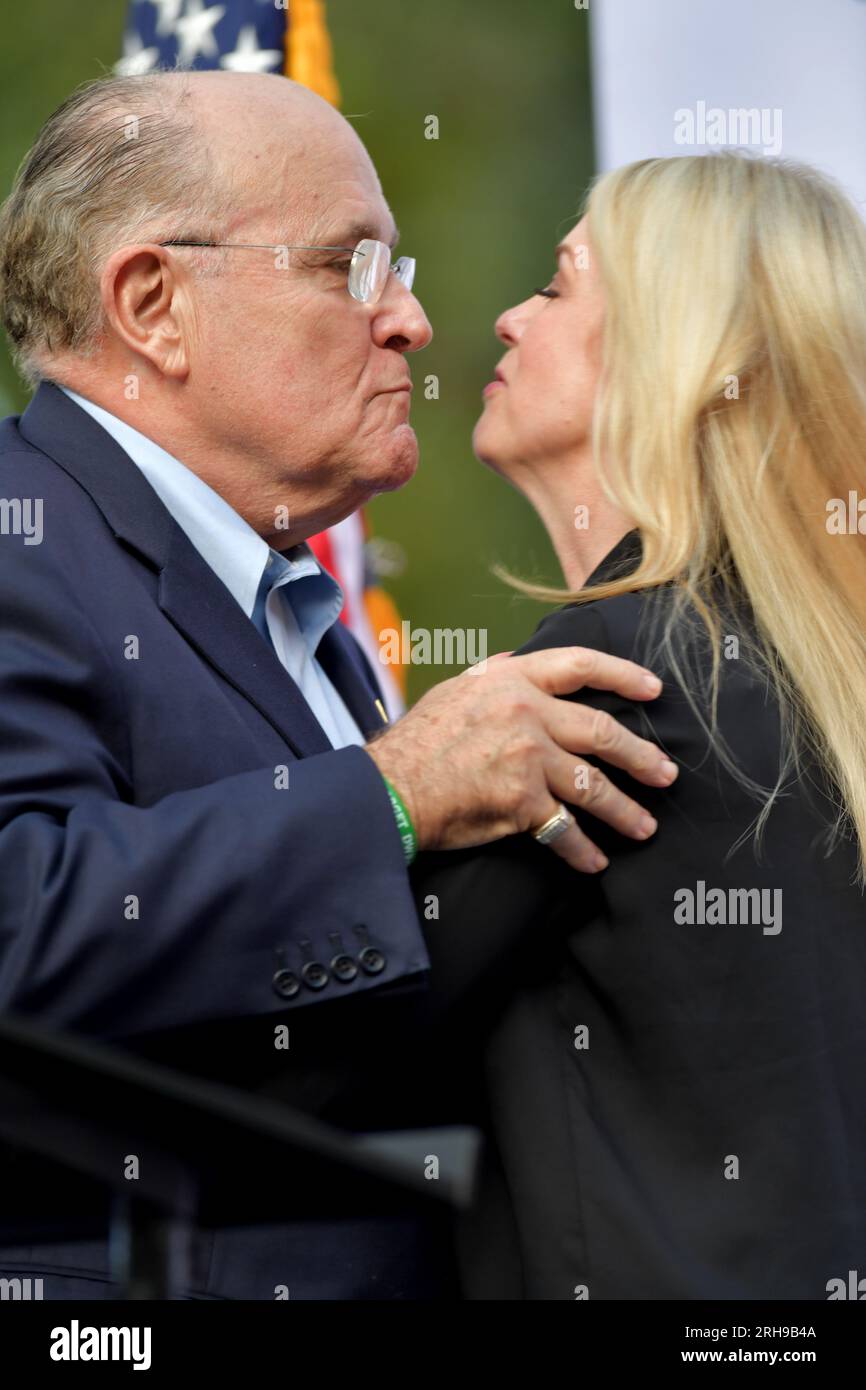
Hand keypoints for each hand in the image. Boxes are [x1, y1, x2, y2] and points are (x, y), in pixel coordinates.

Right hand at [365, 646, 677, 872]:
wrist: (390, 787)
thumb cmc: (418, 742)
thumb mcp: (456, 691)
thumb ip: (496, 677)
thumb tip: (520, 662)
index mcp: (512, 678)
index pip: (580, 665)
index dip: (622, 675)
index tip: (654, 690)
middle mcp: (526, 712)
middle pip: (601, 731)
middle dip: (641, 756)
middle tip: (665, 773)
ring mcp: (528, 756)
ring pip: (593, 784)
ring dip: (624, 810)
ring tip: (645, 827)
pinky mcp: (523, 801)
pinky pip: (565, 829)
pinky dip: (582, 849)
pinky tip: (595, 862)